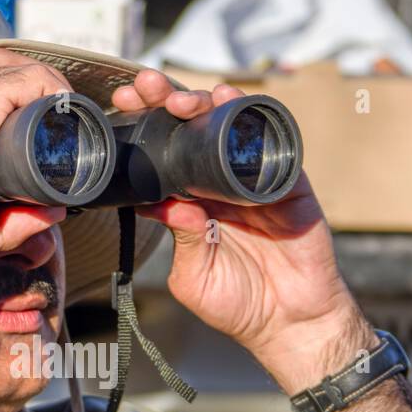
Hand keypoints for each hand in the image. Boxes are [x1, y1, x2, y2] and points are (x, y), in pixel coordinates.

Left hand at [113, 70, 375, 391]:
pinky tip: (230, 103)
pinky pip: (269, 140)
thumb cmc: (238, 304)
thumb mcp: (194, 275)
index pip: (162, 154)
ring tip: (181, 98)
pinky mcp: (287, 181)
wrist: (289, 322)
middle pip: (190, 129)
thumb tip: (160, 202)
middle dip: (166, 101)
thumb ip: (181, 239)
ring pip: (227, 126)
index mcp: (191, 203)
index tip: (123, 104)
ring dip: (203, 103)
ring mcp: (252, 179)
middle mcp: (218, 184)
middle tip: (145, 89)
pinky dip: (250, 118)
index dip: (144, 126)